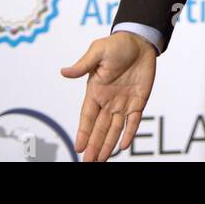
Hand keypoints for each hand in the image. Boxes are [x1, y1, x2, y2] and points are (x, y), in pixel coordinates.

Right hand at [60, 32, 156, 161]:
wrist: (140, 41)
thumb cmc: (116, 45)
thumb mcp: (98, 51)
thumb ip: (83, 65)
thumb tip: (64, 72)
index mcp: (95, 91)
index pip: (87, 116)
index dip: (83, 132)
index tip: (79, 147)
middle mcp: (107, 100)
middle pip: (99, 127)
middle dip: (94, 145)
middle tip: (89, 162)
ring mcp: (123, 102)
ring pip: (114, 128)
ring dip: (108, 144)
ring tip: (101, 160)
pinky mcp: (138, 101)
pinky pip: (133, 120)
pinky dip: (129, 133)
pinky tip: (123, 146)